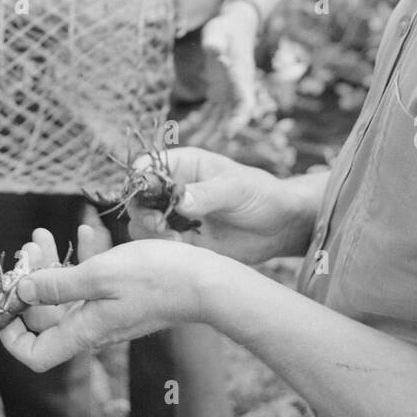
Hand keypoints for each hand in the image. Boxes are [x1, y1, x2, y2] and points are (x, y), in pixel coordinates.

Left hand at [0, 238, 207, 371]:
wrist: (204, 281)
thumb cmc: (156, 277)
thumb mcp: (100, 275)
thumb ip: (58, 285)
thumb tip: (21, 292)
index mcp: (84, 331)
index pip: (35, 355)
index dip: (12, 335)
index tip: (5, 303)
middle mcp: (93, 328)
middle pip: (46, 316)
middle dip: (30, 281)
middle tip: (27, 249)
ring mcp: (108, 313)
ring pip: (67, 294)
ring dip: (52, 264)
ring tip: (44, 234)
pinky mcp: (123, 297)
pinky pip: (92, 283)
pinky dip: (83, 258)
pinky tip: (85, 230)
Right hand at [128, 145, 318, 263]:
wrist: (279, 227)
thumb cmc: (260, 194)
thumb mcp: (236, 188)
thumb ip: (208, 193)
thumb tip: (179, 201)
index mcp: (183, 165)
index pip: (146, 166)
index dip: (139, 180)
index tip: (146, 198)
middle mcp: (173, 190)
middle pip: (137, 198)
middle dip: (141, 210)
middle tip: (159, 224)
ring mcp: (175, 217)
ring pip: (142, 223)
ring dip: (149, 232)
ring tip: (174, 239)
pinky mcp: (182, 241)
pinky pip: (158, 246)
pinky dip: (161, 249)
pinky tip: (181, 251)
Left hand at [178, 3, 257, 149]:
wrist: (234, 26)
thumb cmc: (227, 28)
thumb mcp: (220, 32)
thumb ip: (216, 42)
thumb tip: (214, 50)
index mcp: (241, 79)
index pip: (245, 104)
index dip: (239, 121)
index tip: (230, 134)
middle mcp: (236, 90)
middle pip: (230, 119)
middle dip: (217, 134)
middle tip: (199, 147)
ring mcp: (227, 94)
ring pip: (218, 119)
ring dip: (205, 132)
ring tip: (187, 144)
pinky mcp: (218, 93)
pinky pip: (208, 112)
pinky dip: (197, 121)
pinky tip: (181, 130)